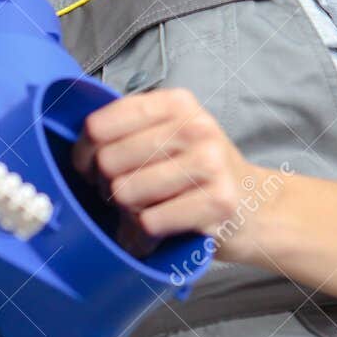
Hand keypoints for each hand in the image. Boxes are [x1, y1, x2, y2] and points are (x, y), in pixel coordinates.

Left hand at [70, 86, 263, 263]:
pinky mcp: (217, 202)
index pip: (99, 125)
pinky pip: (150, 221)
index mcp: (175, 103)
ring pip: (126, 192)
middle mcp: (194, 127)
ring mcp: (209, 163)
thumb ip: (129, 131)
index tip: (90, 169)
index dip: (84, 154)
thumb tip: (79, 149)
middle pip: (109, 162)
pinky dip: (147, 233)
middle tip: (125, 195)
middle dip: (106, 187)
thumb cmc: (200, 174)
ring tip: (147, 210)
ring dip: (129, 212)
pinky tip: (163, 227)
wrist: (257, 207)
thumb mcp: (170, 136)